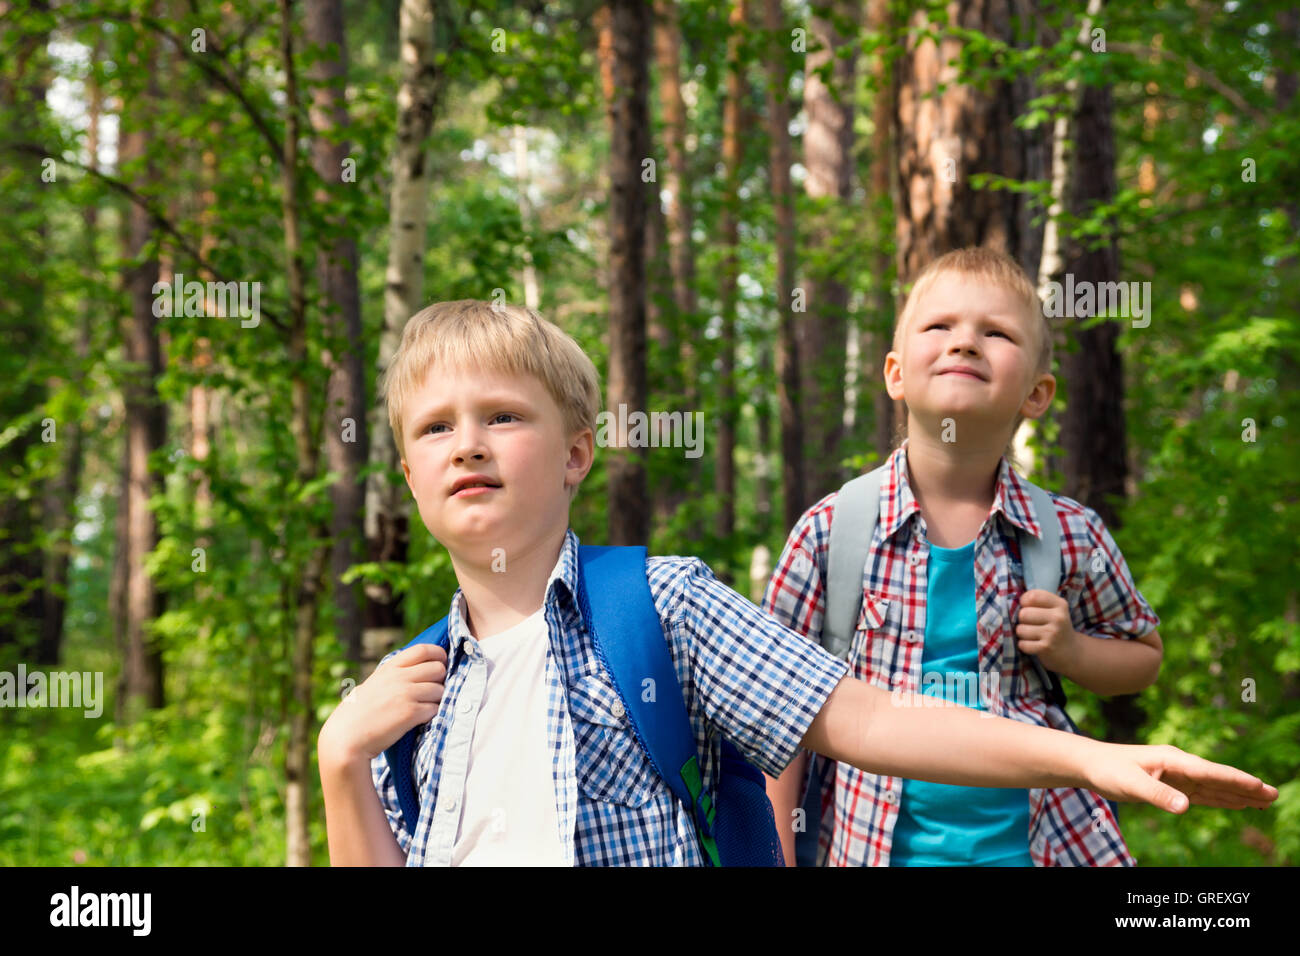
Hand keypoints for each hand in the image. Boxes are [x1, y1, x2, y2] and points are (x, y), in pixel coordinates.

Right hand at [318, 643, 446, 771]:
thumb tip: (420, 667)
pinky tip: (420, 720)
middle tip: (432, 692)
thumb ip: (396, 673)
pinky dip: (431, 715)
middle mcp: (399, 677)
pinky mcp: (410, 713)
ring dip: (437, 700)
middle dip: (440, 680)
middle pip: (438, 669)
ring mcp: (405, 694)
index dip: (439, 655)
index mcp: (390, 667)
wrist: (347, 737)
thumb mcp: (376, 683)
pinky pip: (435, 709)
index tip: (440, 665)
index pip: (424, 649)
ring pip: (440, 690)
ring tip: (424, 708)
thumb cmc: (360, 712)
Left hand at [1016, 589, 1079, 672]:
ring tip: (1034, 635)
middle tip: (1032, 625)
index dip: (1024, 602)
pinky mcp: (1046, 647)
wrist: (1072, 652)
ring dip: (1023, 634)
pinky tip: (1034, 645)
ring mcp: (1053, 633)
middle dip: (1022, 620)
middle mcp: (1058, 617)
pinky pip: (1022, 644)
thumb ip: (1036, 602)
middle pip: (1023, 613)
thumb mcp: (1053, 610)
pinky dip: (1024, 645)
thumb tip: (1010, 602)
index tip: (1028, 607)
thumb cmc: (1055, 627)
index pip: (1032, 596)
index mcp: (1060, 604)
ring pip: (1020, 629)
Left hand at [1084, 741, 1277, 813]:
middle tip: (1274, 794)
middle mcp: (1180, 765)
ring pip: (1215, 787)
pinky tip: (1237, 803)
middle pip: (1219, 778)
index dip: (1235, 780)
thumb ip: (1157, 795)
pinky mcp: (1174, 786)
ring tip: (1264, 800)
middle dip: (1246, 787)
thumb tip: (1185, 808)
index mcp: (1172, 760)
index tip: (1258, 785)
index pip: (1209, 772)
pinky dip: (1222, 798)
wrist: (1091, 764)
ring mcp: (1178, 775)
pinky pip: (1203, 793)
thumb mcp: (1129, 784)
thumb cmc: (1108, 770)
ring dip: (1239, 794)